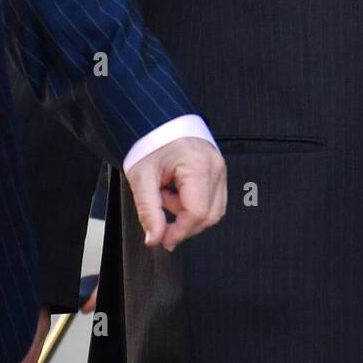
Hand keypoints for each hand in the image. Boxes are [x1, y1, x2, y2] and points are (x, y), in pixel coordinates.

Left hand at [125, 137, 226, 252]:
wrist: (157, 123)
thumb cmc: (151, 144)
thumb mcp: (141, 178)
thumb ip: (149, 211)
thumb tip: (155, 239)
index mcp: (198, 166)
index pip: (197, 213)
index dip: (180, 232)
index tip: (163, 239)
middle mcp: (215, 167)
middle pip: (209, 215)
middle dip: (184, 224)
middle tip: (161, 216)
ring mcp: (220, 168)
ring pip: (214, 210)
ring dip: (189, 213)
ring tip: (167, 196)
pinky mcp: (218, 171)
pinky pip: (213, 199)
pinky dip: (194, 204)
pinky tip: (177, 193)